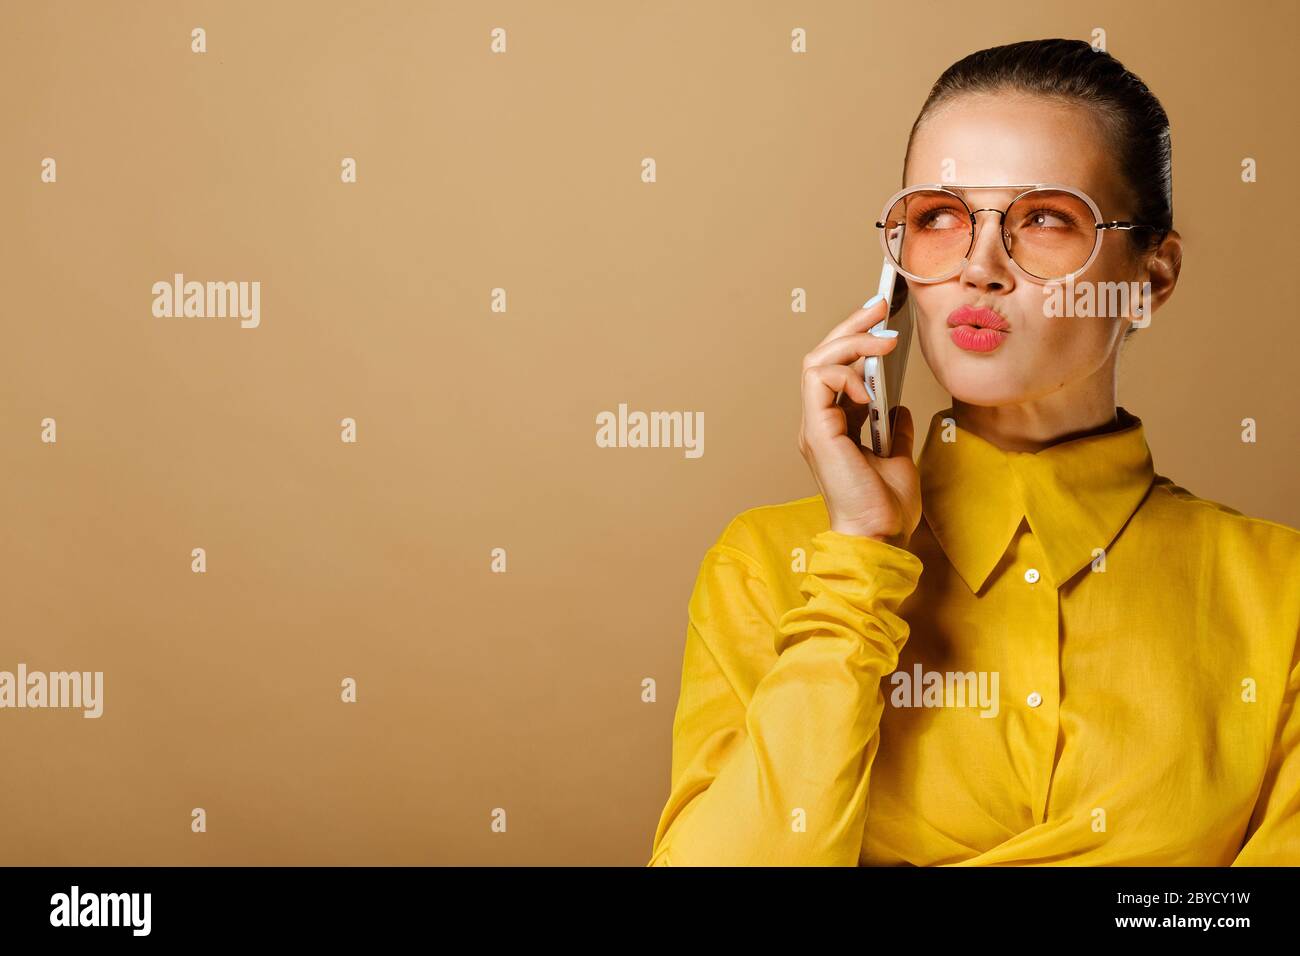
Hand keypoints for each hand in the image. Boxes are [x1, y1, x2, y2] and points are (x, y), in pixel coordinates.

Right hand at [797, 296, 921, 547]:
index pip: (836, 370)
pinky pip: (820, 381)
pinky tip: (870, 383)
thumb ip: (894, 430)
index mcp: (835, 427)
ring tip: (884, 338)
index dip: (856, 341)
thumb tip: (899, 407)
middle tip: (879, 306)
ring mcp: (816, 426)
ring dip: (850, 342)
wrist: (879, 538)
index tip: (882, 319)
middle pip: (822, 357)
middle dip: (851, 326)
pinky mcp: (818, 431)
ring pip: (816, 362)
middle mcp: (820, 423)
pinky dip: (844, 373)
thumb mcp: (899, 459)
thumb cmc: (886, 509)